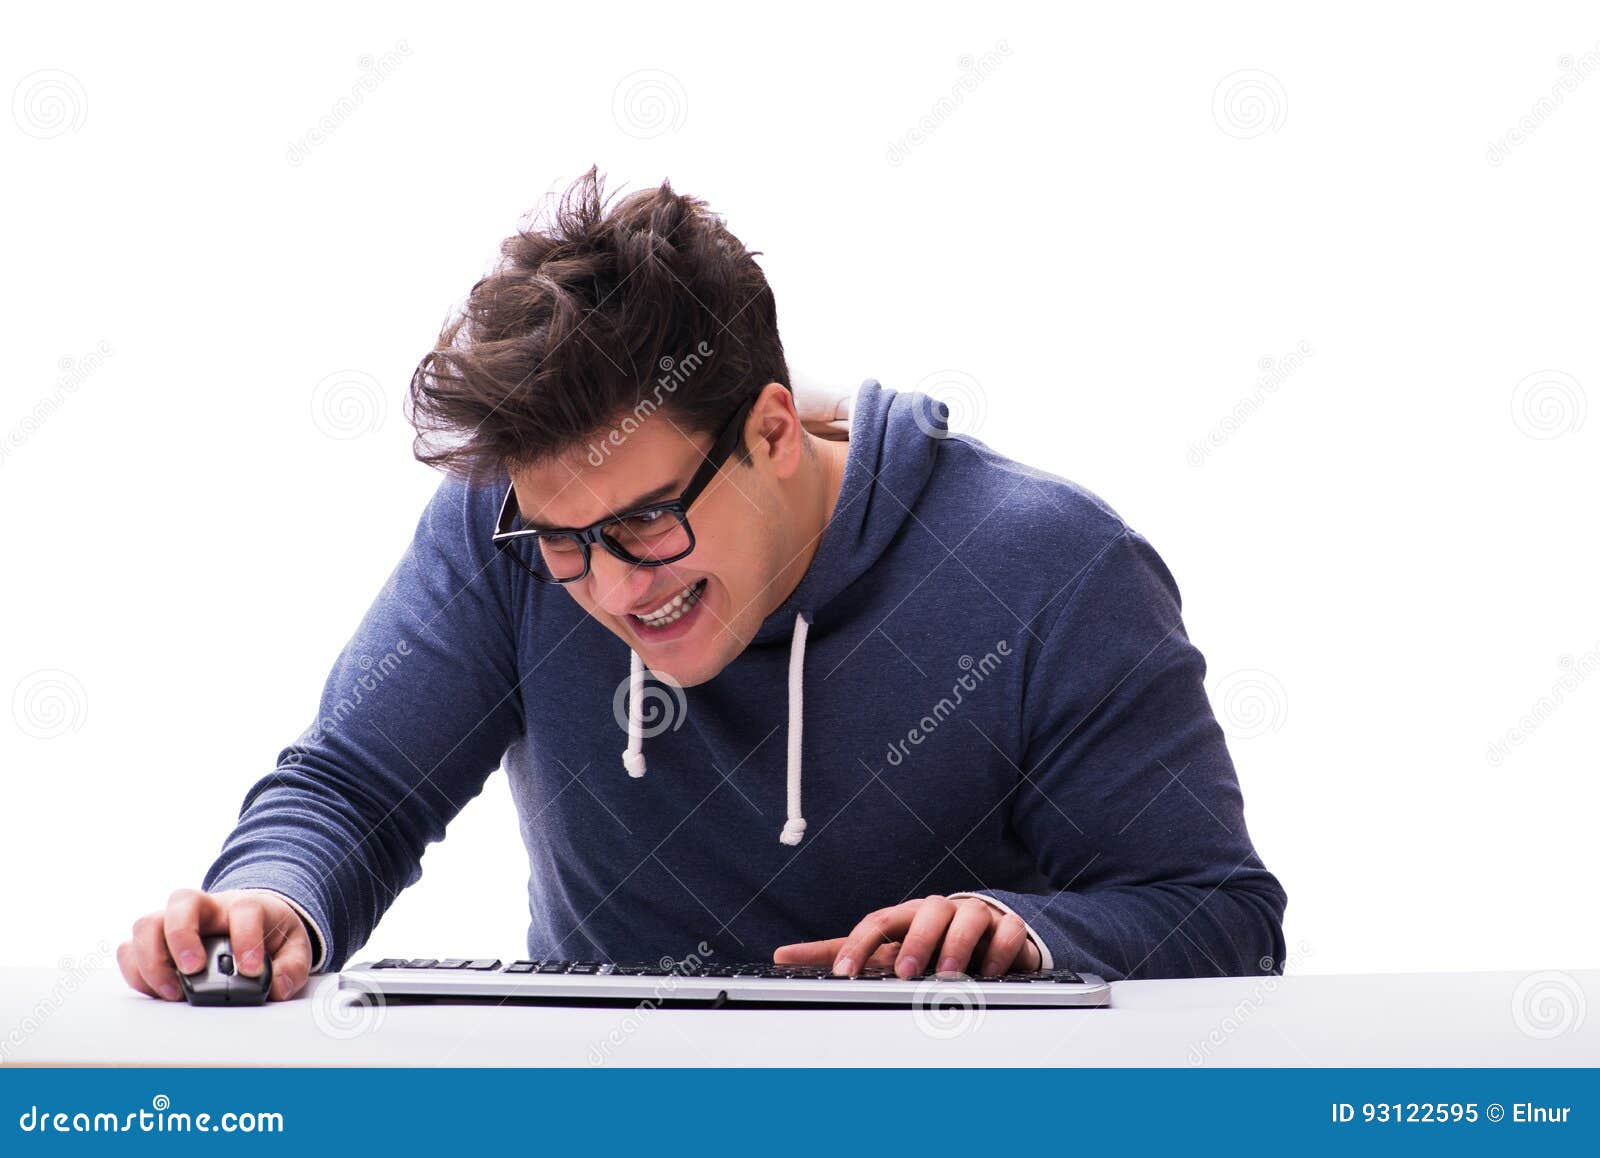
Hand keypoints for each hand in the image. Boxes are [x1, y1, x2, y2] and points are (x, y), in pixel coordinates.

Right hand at [117, 888, 312, 1002]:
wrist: (252, 919)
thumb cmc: (268, 931)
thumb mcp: (293, 946)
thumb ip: (292, 966)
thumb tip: (278, 986)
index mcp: (245, 906)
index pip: (244, 909)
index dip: (246, 937)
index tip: (251, 969)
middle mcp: (206, 909)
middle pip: (182, 901)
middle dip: (182, 937)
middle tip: (193, 970)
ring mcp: (176, 922)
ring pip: (147, 924)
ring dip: (152, 959)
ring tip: (172, 992)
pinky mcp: (156, 942)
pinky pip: (130, 948)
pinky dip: (135, 971)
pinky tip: (156, 991)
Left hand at [774, 895, 1041, 978]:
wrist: (986, 937)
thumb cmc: (926, 943)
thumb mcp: (883, 949)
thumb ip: (837, 952)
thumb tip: (780, 955)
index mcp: (906, 915)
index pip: (878, 921)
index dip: (860, 943)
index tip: (844, 973)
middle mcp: (939, 910)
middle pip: (925, 912)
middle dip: (914, 942)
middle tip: (903, 973)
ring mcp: (976, 916)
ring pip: (966, 917)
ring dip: (955, 945)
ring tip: (945, 976)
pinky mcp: (1008, 928)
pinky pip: (1007, 931)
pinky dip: (999, 951)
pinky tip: (988, 974)